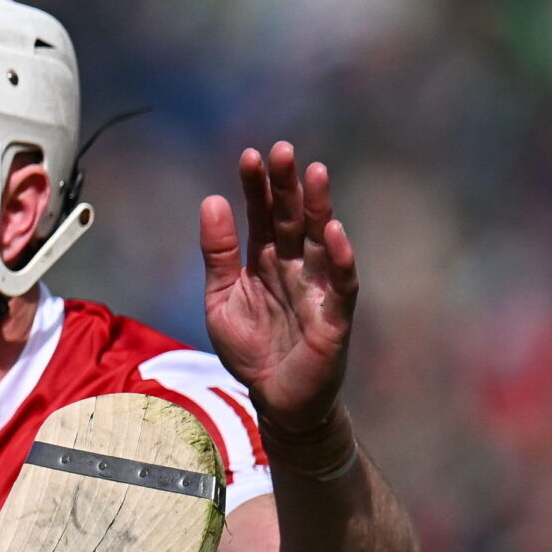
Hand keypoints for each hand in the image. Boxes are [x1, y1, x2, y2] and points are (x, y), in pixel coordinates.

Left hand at [199, 142, 357, 440]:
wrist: (274, 400)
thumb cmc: (251, 349)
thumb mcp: (221, 299)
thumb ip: (218, 254)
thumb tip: (211, 200)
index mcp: (265, 260)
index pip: (263, 215)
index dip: (257, 187)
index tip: (249, 156)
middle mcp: (295, 267)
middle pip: (293, 218)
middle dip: (288, 185)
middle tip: (282, 150)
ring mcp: (318, 288)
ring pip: (320, 240)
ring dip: (319, 207)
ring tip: (316, 173)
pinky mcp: (335, 316)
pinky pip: (340, 283)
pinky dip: (338, 258)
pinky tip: (331, 231)